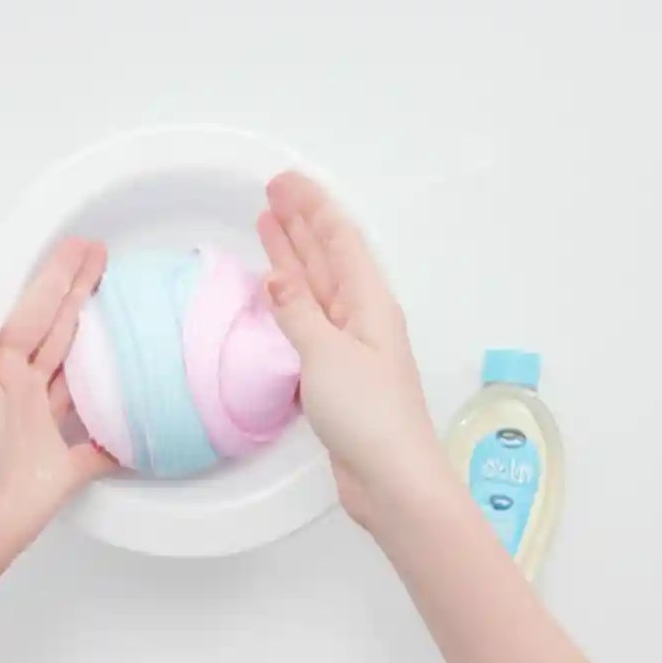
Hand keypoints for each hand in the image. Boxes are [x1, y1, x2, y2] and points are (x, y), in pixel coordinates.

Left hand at [0, 238, 113, 574]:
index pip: (34, 314)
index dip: (58, 280)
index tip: (83, 250)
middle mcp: (23, 395)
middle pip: (61, 337)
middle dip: (83, 298)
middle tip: (108, 264)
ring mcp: (45, 431)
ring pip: (84, 382)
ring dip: (106, 352)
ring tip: (132, 320)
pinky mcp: (66, 468)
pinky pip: (102, 445)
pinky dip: (122, 432)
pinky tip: (143, 410)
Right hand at [257, 171, 443, 528]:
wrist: (392, 480)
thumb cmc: (370, 415)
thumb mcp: (327, 355)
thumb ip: (298, 312)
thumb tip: (274, 275)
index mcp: (369, 304)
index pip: (339, 240)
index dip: (311, 207)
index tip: (283, 182)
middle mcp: (362, 318)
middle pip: (329, 257)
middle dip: (300, 224)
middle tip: (271, 194)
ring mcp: (350, 346)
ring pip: (317, 287)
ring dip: (293, 256)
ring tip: (269, 226)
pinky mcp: (337, 374)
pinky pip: (310, 320)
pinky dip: (290, 299)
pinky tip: (276, 291)